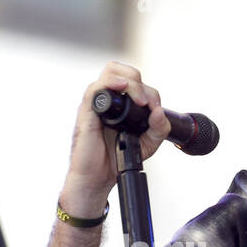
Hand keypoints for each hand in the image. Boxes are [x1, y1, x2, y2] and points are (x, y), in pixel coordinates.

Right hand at [62, 61, 171, 213]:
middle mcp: (109, 100)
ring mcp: (97, 104)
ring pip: (109, 73)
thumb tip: (160, 111)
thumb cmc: (118, 158)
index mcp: (122, 104)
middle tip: (146, 102)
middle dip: (138, 80)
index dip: (149, 92)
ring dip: (129, 81)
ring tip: (140, 100)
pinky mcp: (87, 112)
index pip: (135, 83)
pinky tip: (122, 87)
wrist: (99, 176)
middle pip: (120, 70)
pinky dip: (110, 83)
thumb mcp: (148, 144)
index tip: (156, 110)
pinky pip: (95, 89)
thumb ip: (159, 129)